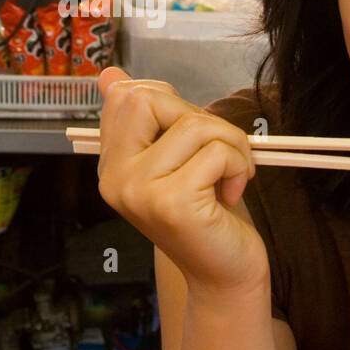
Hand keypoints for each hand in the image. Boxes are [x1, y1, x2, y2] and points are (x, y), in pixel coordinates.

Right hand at [95, 67, 268, 294]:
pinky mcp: (172, 204)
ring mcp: (139, 191)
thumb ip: (147, 118)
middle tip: (220, 154)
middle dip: (202, 117)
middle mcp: (115, 178)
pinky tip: (232, 194)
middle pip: (150, 99)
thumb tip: (109, 74)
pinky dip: (239, 165)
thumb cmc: (206, 212)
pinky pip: (217, 151)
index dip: (172, 102)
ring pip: (194, 124)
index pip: (126, 96)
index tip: (192, 138)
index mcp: (111, 164)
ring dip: (231, 144)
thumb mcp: (176, 157)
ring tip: (232, 174)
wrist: (224, 275)